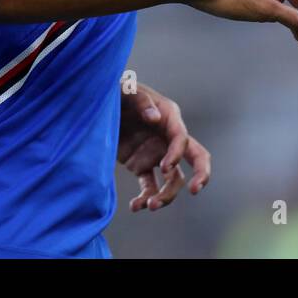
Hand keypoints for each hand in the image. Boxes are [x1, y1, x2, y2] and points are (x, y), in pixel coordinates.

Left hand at [117, 82, 210, 211]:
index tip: (165, 167)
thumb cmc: (116, 91)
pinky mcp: (142, 166)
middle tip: (195, 189)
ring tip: (150, 205)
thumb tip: (155, 117)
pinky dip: (145, 198)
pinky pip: (150, 186)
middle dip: (201, 174)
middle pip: (195, 157)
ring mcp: (157, 153)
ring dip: (167, 195)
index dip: (177, 153)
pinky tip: (135, 206)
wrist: (96, 104)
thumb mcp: (127, 91)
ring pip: (173, 180)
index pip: (182, 138)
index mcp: (169, 116)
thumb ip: (142, 101)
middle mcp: (168, 137)